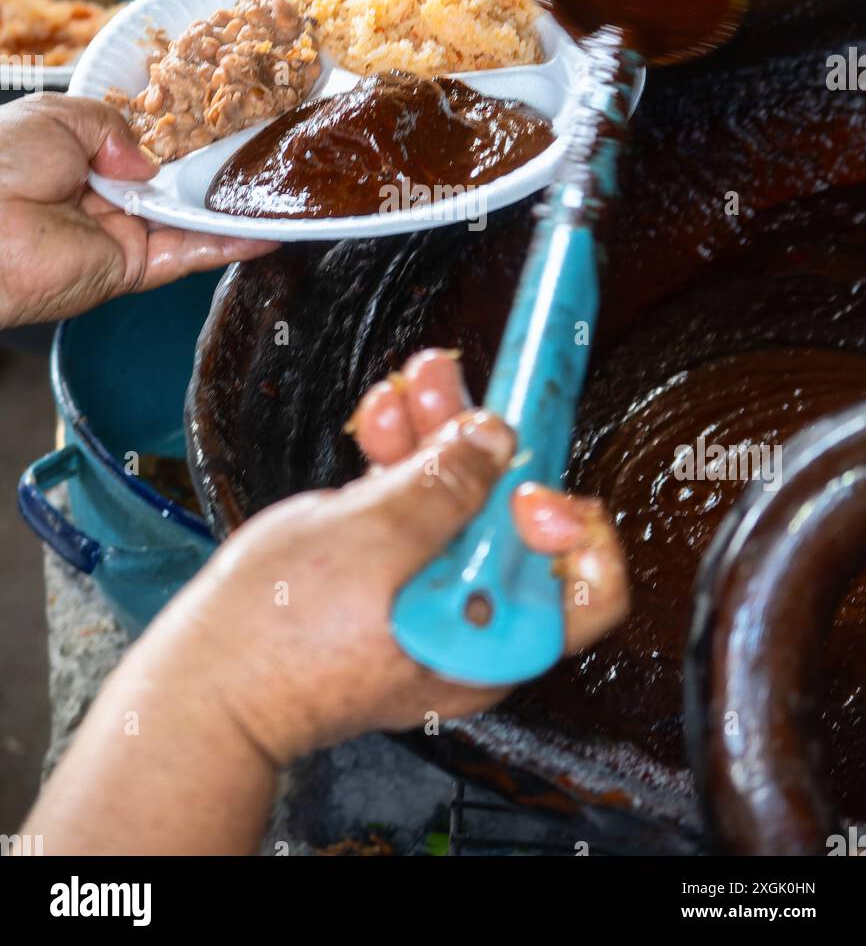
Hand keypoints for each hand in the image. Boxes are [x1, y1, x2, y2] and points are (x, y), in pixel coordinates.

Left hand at [0, 92, 276, 325]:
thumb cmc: (1, 164)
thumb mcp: (57, 116)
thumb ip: (110, 126)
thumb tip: (148, 162)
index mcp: (77, 158)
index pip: (138, 151)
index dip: (178, 140)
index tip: (220, 124)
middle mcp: (101, 198)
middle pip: (170, 187)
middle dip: (211, 172)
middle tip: (259, 154)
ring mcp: (118, 236)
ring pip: (187, 222)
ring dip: (229, 209)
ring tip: (275, 191)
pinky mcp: (130, 270)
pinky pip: (186, 255)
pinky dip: (227, 246)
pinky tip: (263, 232)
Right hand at [162, 348, 627, 765]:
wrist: (201, 686)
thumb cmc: (280, 641)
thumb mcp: (375, 542)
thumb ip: (444, 486)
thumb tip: (498, 439)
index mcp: (492, 639)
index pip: (586, 591)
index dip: (574, 524)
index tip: (533, 475)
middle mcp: (472, 623)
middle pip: (512, 526)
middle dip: (489, 448)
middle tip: (469, 392)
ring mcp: (425, 601)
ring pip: (457, 509)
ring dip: (439, 439)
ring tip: (417, 381)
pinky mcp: (381, 583)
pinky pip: (410, 519)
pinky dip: (400, 468)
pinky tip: (384, 420)